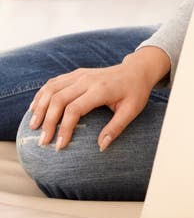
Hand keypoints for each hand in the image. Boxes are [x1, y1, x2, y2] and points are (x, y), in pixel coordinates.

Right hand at [27, 46, 169, 151]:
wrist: (137, 70)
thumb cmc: (135, 92)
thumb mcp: (132, 110)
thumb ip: (116, 128)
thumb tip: (101, 147)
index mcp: (101, 89)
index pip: (75, 109)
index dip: (64, 128)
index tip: (59, 146)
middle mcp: (88, 79)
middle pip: (59, 99)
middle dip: (48, 121)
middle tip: (42, 141)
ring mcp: (80, 74)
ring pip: (52, 88)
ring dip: (40, 106)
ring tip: (33, 126)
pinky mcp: (77, 73)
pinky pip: (54, 81)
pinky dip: (42, 94)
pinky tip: (35, 107)